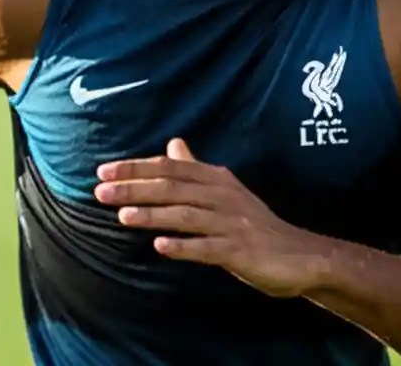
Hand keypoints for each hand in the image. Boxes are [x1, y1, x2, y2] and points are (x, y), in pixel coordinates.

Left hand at [95, 139, 328, 298]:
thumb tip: (172, 146)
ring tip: (123, 216)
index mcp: (216, 179)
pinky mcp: (240, 250)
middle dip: (135, 188)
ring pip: (186, 214)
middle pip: (173, 187)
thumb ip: (195, 170)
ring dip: (154, 214)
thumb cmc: (254, 224)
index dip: (136, 167)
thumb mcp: (224, 191)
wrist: (299, 255)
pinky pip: (208, 248)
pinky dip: (184, 246)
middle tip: (100, 192)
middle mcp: (222, 195)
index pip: (170, 167)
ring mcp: (232, 223)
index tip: (103, 171)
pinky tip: (161, 247)